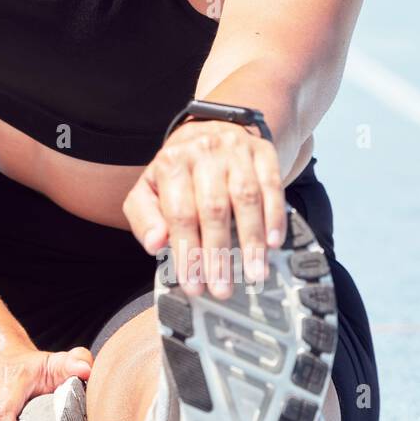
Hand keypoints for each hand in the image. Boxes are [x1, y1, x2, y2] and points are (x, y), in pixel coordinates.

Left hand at [122, 119, 286, 298]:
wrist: (211, 132)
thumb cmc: (179, 174)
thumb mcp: (150, 190)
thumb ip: (145, 219)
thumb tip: (155, 244)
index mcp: (171, 163)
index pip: (179, 213)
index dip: (186, 251)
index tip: (192, 284)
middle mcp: (203, 153)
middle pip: (213, 208)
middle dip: (217, 253)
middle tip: (222, 288)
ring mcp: (235, 150)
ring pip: (246, 198)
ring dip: (251, 241)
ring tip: (253, 274)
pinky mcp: (263, 152)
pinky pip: (272, 185)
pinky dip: (274, 216)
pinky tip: (273, 244)